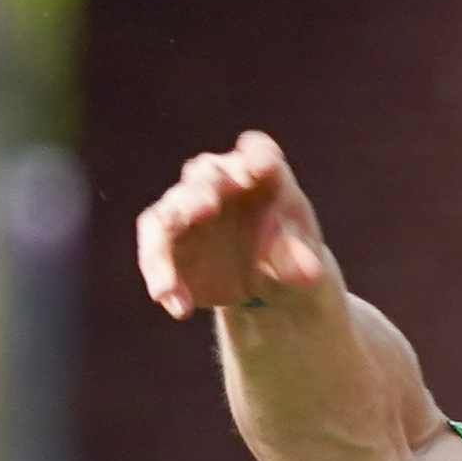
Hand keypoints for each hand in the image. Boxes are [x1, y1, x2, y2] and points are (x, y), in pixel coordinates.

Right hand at [135, 130, 328, 317]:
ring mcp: (188, 207)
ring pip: (165, 217)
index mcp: (261, 172)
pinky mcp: (167, 240)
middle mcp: (220, 180)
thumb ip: (299, 259)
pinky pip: (155, 255)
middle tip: (203, 206)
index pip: (258, 151)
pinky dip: (162, 279)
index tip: (264, 166)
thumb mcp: (303, 258)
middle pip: (204, 175)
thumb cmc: (292, 253)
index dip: (258, 156)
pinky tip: (179, 308)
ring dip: (163, 246)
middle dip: (201, 190)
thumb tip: (307, 272)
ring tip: (167, 284)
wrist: (271, 281)